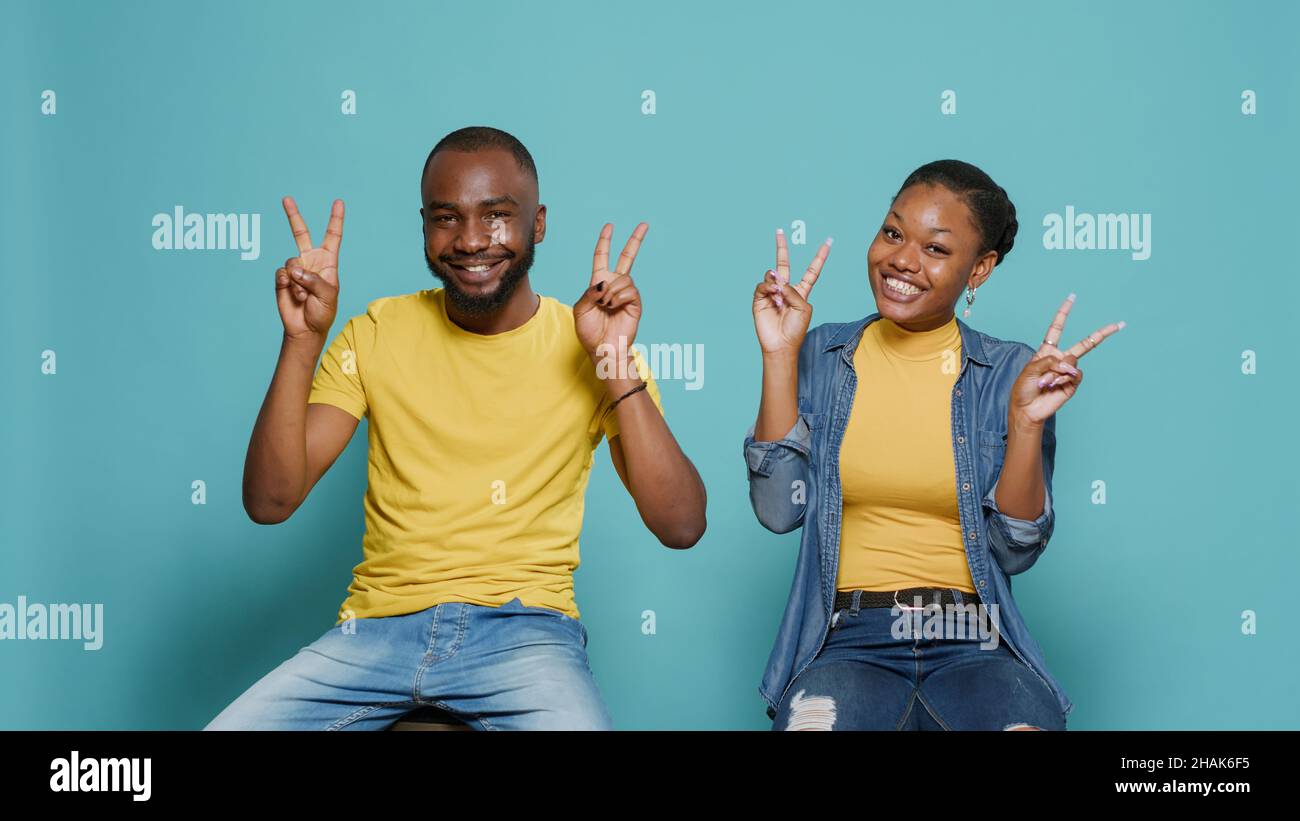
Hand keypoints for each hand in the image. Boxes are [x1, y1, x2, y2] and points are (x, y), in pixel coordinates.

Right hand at [275, 196, 343, 341]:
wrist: (306, 329)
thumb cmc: (323, 312)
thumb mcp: (327, 296)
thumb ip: (313, 280)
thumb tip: (295, 269)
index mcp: (328, 262)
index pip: (332, 236)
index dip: (335, 219)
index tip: (338, 202)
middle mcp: (310, 261)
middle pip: (300, 234)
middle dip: (293, 216)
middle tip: (286, 198)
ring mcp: (295, 268)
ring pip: (291, 261)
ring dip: (298, 281)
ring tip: (304, 295)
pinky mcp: (282, 277)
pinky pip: (281, 273)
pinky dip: (287, 284)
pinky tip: (293, 295)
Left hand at [574, 222, 647, 368]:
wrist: (603, 348)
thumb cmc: (590, 331)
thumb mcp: (580, 309)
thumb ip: (589, 292)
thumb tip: (605, 282)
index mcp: (599, 283)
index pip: (602, 257)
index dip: (605, 241)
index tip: (610, 226)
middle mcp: (614, 285)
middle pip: (626, 257)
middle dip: (635, 240)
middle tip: (645, 224)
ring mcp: (626, 293)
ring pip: (622, 279)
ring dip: (610, 292)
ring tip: (606, 306)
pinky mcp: (635, 302)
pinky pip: (629, 290)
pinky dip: (618, 298)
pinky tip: (614, 307)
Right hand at [753, 228, 829, 356]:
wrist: (781, 344)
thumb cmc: (795, 329)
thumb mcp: (804, 307)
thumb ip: (793, 290)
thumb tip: (777, 280)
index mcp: (801, 291)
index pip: (812, 270)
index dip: (820, 257)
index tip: (828, 242)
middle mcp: (786, 289)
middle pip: (784, 264)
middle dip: (781, 247)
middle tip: (779, 231)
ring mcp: (772, 293)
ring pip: (772, 275)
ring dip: (777, 283)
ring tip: (779, 297)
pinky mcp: (760, 299)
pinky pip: (763, 285)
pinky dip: (768, 288)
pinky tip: (773, 297)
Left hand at [1010, 293, 1123, 425]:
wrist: (1026, 409)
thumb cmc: (1023, 388)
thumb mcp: (1030, 369)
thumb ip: (1050, 361)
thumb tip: (1070, 364)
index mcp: (1047, 351)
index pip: (1057, 328)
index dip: (1064, 313)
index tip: (1072, 298)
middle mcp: (1060, 359)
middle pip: (1085, 343)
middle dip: (1102, 334)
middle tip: (1119, 324)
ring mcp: (1068, 371)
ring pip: (1073, 362)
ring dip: (1056, 372)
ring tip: (1045, 382)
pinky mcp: (1073, 384)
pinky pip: (1075, 375)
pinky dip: (1063, 378)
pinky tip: (1054, 385)